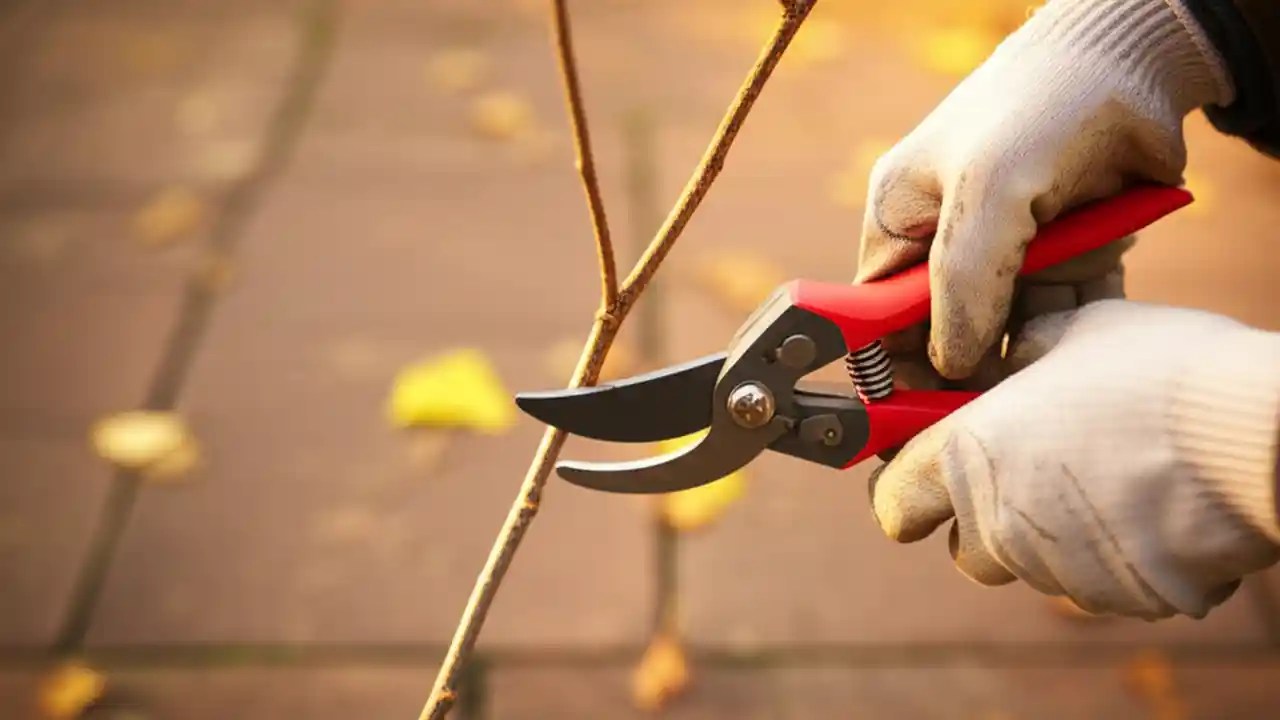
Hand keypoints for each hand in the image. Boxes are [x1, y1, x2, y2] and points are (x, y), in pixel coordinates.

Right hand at [856, 0, 1233, 383]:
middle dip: (963, 375)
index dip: (894, 368)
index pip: (879, 317)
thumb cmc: (1039, 107)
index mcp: (899, 222)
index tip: (915, 415)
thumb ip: (964, 281)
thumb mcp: (987, 191)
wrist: (1135, 61)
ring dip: (1023, 361)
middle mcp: (946, 242)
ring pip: (1006, 334)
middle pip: (942, 335)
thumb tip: (953, 365)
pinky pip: (1062, 317)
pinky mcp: (1067, 259)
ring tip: (1039, 396)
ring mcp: (1008, 253)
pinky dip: (1072, 340)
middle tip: (988, 420)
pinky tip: (1082, 361)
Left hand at [870, 301, 1279, 619]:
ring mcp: (1062, 571)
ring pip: (1029, 565)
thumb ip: (1018, 356)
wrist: (1256, 435)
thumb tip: (1009, 364)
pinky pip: (1098, 583)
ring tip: (1106, 477)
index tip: (920, 473)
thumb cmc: (1159, 372)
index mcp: (969, 458)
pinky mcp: (1124, 600)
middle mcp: (1001, 525)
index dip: (903, 488)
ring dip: (1048, 535)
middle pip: (962, 545)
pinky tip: (1151, 506)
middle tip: (1029, 470)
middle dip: (981, 517)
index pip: (893, 503)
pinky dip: (1111, 556)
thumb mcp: (1073, 331)